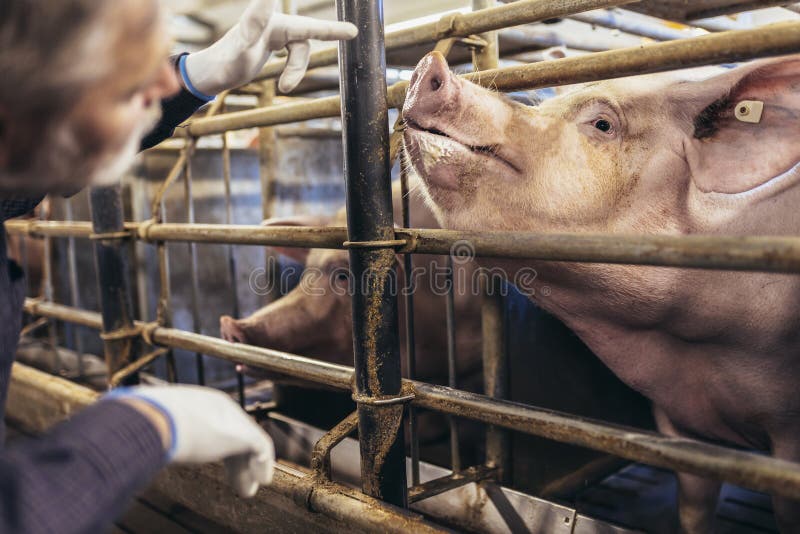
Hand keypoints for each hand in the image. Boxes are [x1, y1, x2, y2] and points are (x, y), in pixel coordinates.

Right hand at [107, 385, 273, 497]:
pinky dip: (263, 464)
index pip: (214, 424)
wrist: (153, 419)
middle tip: (237, 482)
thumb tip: (116, 444)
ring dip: (249, 468)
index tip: (218, 462)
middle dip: (236, 460)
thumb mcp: (142, 428)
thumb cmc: (141, 424)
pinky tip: (262, 481)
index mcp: (194, 403)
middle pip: (233, 435)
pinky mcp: (243, 433)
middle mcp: (216, 406)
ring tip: (249, 489)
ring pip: (249, 444)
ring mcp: (231, 419)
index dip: (218, 446)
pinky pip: (261, 448)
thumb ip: (142, 435)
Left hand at [184, 0, 357, 95]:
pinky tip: (285, 84)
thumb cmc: (223, 66)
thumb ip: (250, 32)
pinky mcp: (274, 43)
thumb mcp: (238, 54)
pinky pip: (295, 54)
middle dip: (325, 37)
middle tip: (352, 33)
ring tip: (284, 89)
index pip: (303, 26)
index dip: (328, 30)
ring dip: (296, 72)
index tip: (351, 30)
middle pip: (305, 37)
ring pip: (300, 50)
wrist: (211, 74)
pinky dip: (294, 69)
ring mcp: (274, 32)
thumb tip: (260, 10)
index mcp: (269, 25)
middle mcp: (273, 24)